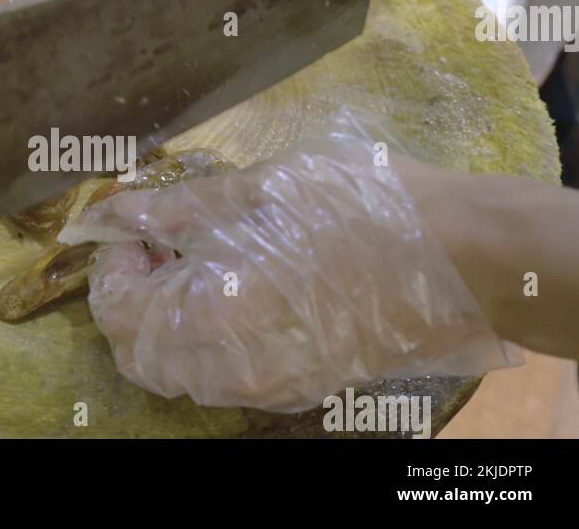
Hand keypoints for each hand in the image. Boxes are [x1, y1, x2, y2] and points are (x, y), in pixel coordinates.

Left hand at [60, 108, 512, 411]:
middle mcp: (234, 368)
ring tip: (196, 265)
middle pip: (139, 355)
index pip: (120, 313)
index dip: (112, 267)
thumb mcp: (260, 190)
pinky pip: (224, 378)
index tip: (134, 230)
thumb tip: (116, 212)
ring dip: (165, 324)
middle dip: (131, 301)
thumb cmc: (359, 207)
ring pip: (179, 374)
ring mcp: (270, 386)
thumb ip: (177, 209)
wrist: (466, 258)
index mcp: (214, 316)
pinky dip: (203, 342)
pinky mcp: (301, 387)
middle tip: (159, 248)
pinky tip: (232, 292)